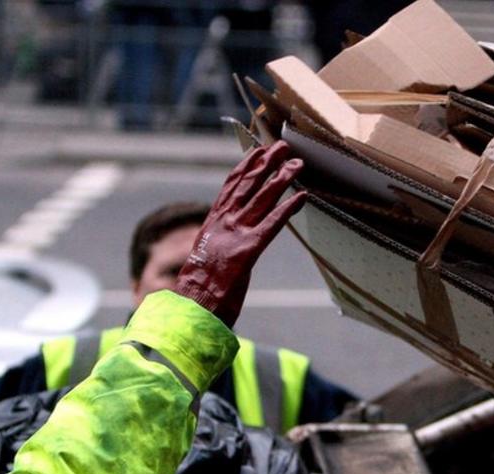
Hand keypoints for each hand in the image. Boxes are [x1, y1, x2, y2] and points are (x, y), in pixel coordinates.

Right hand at [174, 140, 306, 326]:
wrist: (190, 307)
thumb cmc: (198, 291)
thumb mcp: (207, 262)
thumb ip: (218, 248)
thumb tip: (222, 248)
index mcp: (212, 224)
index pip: (230, 188)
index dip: (245, 167)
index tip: (256, 152)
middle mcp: (223, 223)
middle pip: (248, 186)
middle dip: (267, 164)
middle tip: (282, 147)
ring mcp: (235, 234)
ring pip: (262, 199)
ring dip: (281, 179)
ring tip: (297, 164)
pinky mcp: (248, 249)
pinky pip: (273, 224)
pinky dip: (289, 208)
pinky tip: (303, 196)